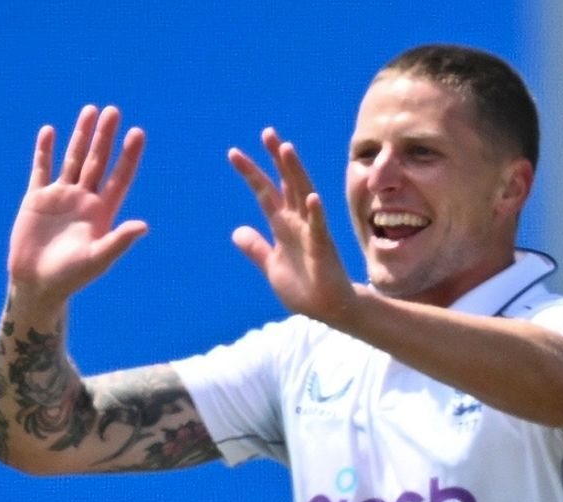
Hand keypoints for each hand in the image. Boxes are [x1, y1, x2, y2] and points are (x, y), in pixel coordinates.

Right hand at [7, 104, 148, 306]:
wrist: (36, 284)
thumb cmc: (70, 277)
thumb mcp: (97, 260)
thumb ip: (119, 241)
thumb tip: (144, 226)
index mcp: (102, 212)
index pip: (120, 177)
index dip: (129, 156)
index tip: (137, 133)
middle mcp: (84, 199)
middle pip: (97, 161)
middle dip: (105, 136)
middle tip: (113, 111)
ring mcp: (60, 197)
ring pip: (73, 159)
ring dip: (81, 136)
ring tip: (90, 110)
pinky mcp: (37, 199)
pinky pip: (41, 169)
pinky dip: (44, 150)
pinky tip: (49, 131)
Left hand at [229, 128, 359, 324]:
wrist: (327, 309)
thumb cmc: (303, 286)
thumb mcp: (271, 265)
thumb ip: (256, 247)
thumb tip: (237, 231)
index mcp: (283, 226)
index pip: (265, 193)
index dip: (251, 173)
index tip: (234, 152)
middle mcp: (298, 222)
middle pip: (285, 184)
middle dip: (276, 159)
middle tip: (267, 132)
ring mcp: (312, 232)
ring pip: (303, 196)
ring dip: (295, 173)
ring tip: (286, 149)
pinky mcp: (322, 249)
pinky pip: (319, 228)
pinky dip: (315, 213)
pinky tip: (312, 197)